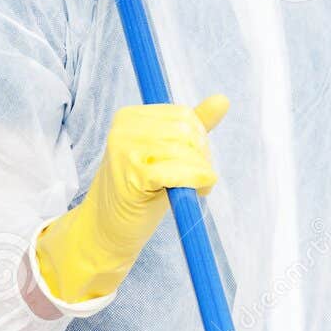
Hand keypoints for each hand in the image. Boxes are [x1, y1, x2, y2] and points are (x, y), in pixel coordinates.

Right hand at [35, 95, 228, 303]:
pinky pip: (178, 172)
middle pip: (187, 131)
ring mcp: (124, 150)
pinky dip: (195, 182)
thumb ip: (193, 127)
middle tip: (199, 179)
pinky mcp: (131, 175)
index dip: (200, 142)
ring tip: (195, 189)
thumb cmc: (140, 193)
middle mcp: (124, 128)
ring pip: (185, 150)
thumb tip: (223, 100)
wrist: (107, 229)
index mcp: (130, 117)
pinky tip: (196, 193)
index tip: (195, 164)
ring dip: (201, 173)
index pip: (184, 115)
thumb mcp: (167, 154)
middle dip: (202, 157)